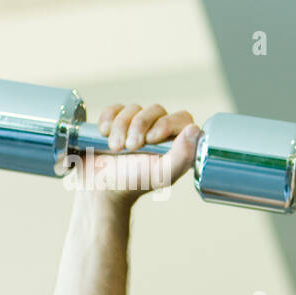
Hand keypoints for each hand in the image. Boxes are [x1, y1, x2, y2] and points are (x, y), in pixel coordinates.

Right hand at [56, 102, 200, 204]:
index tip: (151, 139)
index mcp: (176, 143)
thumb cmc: (135, 182)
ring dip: (120, 127)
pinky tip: (104, 135)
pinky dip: (108, 120)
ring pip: (133, 108)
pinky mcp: (117, 119)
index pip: (182, 118)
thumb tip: (195, 130)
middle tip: (129, 148)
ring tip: (115, 148)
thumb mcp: (161, 174)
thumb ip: (183, 155)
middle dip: (139, 126)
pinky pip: (115, 108)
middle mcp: (159, 130)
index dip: (166, 123)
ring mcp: (137, 123)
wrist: (101, 186)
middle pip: (156, 110)